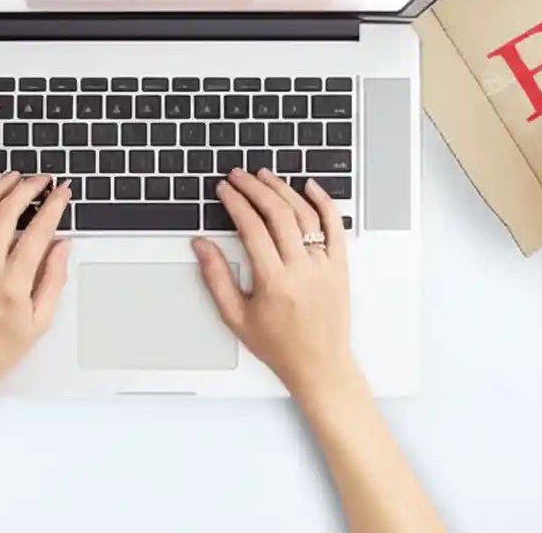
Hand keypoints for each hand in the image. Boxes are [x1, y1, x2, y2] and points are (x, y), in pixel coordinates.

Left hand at [0, 172, 72, 396]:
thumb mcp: (40, 321)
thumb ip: (53, 280)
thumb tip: (62, 246)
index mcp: (13, 285)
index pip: (38, 231)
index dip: (54, 206)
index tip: (62, 193)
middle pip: (7, 213)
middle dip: (29, 188)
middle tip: (41, 180)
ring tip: (13, 176)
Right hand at [192, 169, 354, 399]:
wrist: (319, 365)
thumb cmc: (278, 345)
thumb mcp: (236, 316)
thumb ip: (216, 277)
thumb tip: (201, 245)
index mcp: (274, 282)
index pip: (252, 228)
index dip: (235, 203)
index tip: (224, 190)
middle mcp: (302, 269)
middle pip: (278, 213)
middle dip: (254, 188)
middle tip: (239, 176)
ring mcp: (324, 265)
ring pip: (304, 214)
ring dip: (283, 189)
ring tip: (265, 176)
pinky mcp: (340, 266)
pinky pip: (335, 226)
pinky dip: (324, 202)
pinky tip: (310, 187)